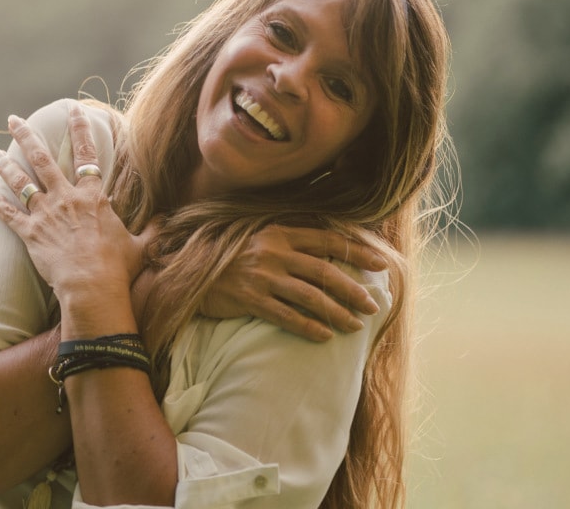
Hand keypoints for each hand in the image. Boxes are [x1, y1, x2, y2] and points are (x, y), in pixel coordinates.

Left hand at [0, 102, 142, 297]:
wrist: (92, 286)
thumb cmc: (118, 267)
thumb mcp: (141, 245)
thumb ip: (151, 230)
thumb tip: (166, 220)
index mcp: (92, 197)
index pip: (86, 154)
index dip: (80, 129)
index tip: (72, 109)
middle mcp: (65, 198)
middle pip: (42, 159)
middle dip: (26, 137)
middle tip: (14, 120)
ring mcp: (45, 214)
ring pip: (20, 182)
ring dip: (6, 166)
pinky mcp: (30, 233)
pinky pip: (9, 215)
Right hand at [200, 226, 385, 341]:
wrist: (188, 270)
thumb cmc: (229, 258)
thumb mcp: (258, 240)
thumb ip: (288, 244)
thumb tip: (328, 256)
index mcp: (278, 233)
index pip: (326, 240)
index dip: (356, 252)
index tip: (380, 264)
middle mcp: (272, 251)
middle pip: (324, 271)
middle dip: (353, 290)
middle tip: (372, 306)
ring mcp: (261, 275)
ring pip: (310, 296)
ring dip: (337, 312)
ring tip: (355, 326)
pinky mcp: (249, 298)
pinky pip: (286, 316)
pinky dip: (309, 327)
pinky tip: (324, 336)